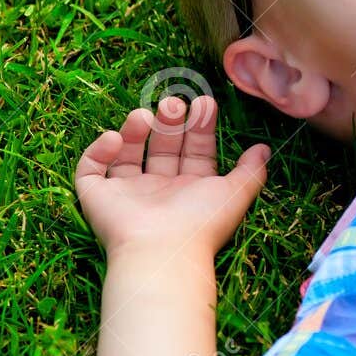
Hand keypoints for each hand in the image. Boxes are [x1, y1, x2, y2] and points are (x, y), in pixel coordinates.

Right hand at [74, 95, 270, 260]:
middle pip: (163, 148)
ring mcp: (127, 195)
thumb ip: (251, 171)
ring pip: (128, 154)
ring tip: (144, 115)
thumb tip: (264, 148)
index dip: (201, 127)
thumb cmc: (199, 224)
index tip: (205, 103)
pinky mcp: (97, 198)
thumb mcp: (235, 194)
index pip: (195, 152)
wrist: (160, 253)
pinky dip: (99, 150)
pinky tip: (116, 139)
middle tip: (174, 104)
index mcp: (189, 191)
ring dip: (135, 130)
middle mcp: (158, 192)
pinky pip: (91, 170)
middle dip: (170, 123)